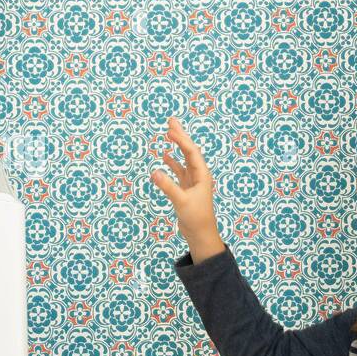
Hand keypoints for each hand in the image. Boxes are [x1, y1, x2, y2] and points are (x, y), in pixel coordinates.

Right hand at [152, 116, 224, 261]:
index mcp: (202, 175)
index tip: (170, 130)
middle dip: (180, 136)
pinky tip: (165, 157)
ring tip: (168, 133)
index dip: (181, 140)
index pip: (191, 152)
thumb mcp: (181, 201)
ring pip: (184, 159)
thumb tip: (154, 171)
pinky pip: (179, 171)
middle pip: (189, 151)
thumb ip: (168, 186)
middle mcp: (198, 175)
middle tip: (171, 121)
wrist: (201, 234)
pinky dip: (172, 163)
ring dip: (176, 146)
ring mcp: (192, 182)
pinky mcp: (186, 189)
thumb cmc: (195, 218)